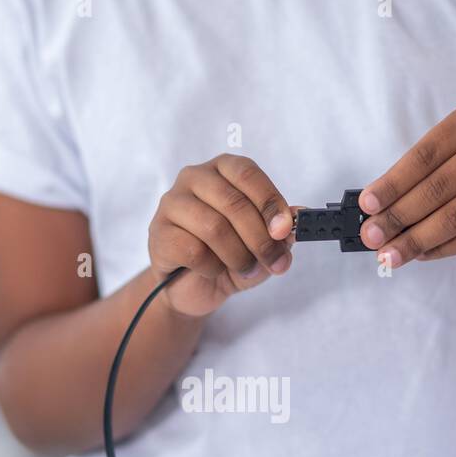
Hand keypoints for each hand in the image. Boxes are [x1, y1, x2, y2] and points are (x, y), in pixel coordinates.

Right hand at [148, 154, 295, 316]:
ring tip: (246, 269)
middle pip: (233, 203)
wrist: (192, 286)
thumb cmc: (228, 256)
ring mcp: (172, 203)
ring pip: (214, 228)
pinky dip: (212, 267)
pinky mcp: (158, 232)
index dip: (270, 202)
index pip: (248, 174)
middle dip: (260, 239)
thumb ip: (279, 231)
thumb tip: (297, 216)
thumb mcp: (262, 244)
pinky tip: (213, 271)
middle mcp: (194, 177)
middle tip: (274, 262)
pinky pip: (193, 251)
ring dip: (238, 256)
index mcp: (223, 169)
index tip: (285, 230)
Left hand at [358, 104, 455, 267]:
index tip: (366, 204)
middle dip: (398, 217)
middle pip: (437, 189)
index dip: (393, 182)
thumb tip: (378, 209)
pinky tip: (421, 255)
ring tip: (389, 255)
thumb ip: (423, 172)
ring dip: (416, 240)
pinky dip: (443, 249)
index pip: (425, 156)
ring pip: (455, 217)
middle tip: (371, 237)